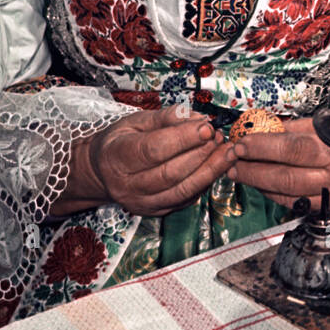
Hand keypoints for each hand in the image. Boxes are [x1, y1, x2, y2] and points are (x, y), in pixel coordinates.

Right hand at [89, 105, 236, 216]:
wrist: (102, 172)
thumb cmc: (120, 142)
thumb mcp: (135, 122)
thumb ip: (165, 118)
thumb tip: (196, 117)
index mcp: (116, 157)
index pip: (153, 150)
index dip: (183, 139)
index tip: (206, 127)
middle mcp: (126, 185)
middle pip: (170, 173)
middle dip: (201, 155)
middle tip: (219, 138)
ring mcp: (140, 203)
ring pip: (181, 191)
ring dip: (209, 172)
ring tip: (227, 153)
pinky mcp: (155, 212)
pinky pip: (185, 199)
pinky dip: (204, 183)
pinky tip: (216, 167)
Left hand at [227, 117, 329, 215]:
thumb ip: (302, 128)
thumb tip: (270, 128)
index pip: (291, 147)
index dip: (262, 146)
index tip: (241, 142)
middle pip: (284, 175)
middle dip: (252, 168)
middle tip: (231, 160)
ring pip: (288, 194)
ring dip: (258, 183)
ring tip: (238, 173)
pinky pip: (298, 206)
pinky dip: (276, 196)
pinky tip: (262, 187)